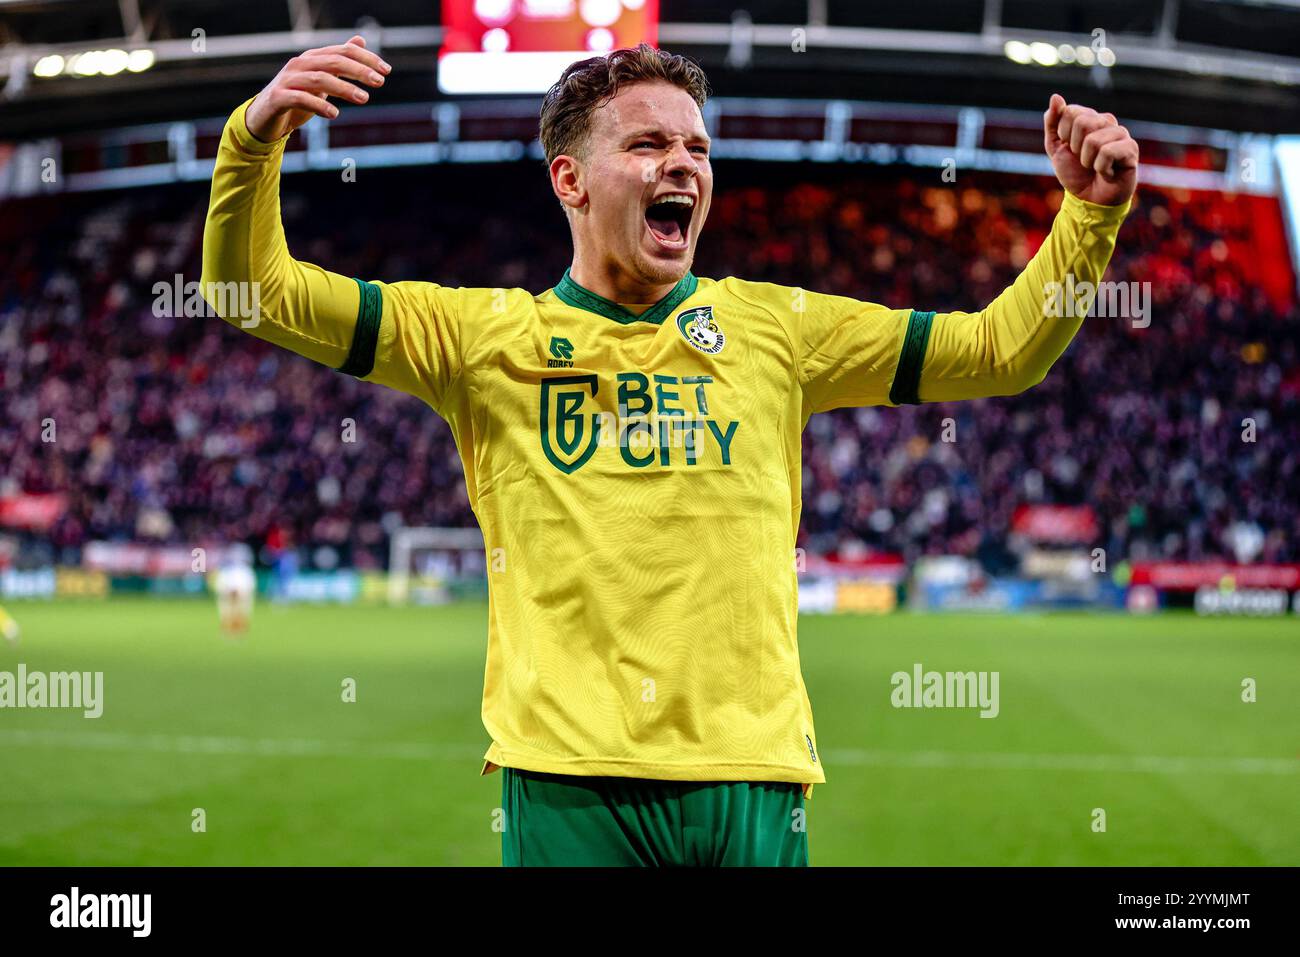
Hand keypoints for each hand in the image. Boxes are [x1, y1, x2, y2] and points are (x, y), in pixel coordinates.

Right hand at [244, 35, 390, 142]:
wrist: (264, 118)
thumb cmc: (296, 97)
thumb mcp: (321, 78)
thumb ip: (339, 61)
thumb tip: (360, 40)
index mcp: (312, 58)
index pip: (342, 51)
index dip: (366, 58)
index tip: (387, 71)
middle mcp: (299, 65)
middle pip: (333, 62)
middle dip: (359, 70)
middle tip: (380, 82)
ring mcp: (287, 80)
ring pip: (319, 79)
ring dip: (344, 88)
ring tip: (364, 98)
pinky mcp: (278, 98)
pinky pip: (300, 98)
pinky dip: (319, 105)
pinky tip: (335, 114)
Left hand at [1043, 93, 1138, 206]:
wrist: (1089, 200)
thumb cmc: (1075, 174)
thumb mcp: (1056, 148)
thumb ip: (1053, 123)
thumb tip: (1056, 96)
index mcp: (1090, 119)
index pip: (1071, 111)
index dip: (1063, 134)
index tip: (1069, 147)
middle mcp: (1107, 122)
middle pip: (1082, 122)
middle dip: (1075, 148)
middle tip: (1083, 159)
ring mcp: (1121, 134)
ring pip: (1094, 140)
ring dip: (1087, 161)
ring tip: (1095, 167)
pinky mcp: (1131, 149)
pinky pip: (1107, 153)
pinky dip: (1101, 168)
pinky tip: (1107, 172)